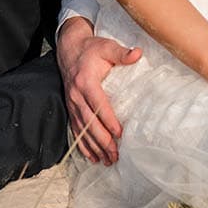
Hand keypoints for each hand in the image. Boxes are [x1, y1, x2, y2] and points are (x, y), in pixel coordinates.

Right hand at [56, 18, 140, 165]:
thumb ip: (122, 52)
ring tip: (106, 160)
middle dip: (102, 141)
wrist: (69, 49)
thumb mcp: (106, 46)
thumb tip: (138, 53)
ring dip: (94, 147)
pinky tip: (92, 156)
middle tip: (115, 155)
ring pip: (82, 130)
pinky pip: (75, 129)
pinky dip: (82, 144)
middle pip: (89, 122)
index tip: (120, 134)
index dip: (108, 120)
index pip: (98, 104)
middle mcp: (76, 95)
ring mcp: (72, 103)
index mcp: (86, 82)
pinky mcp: (70, 108)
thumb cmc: (91, 49)